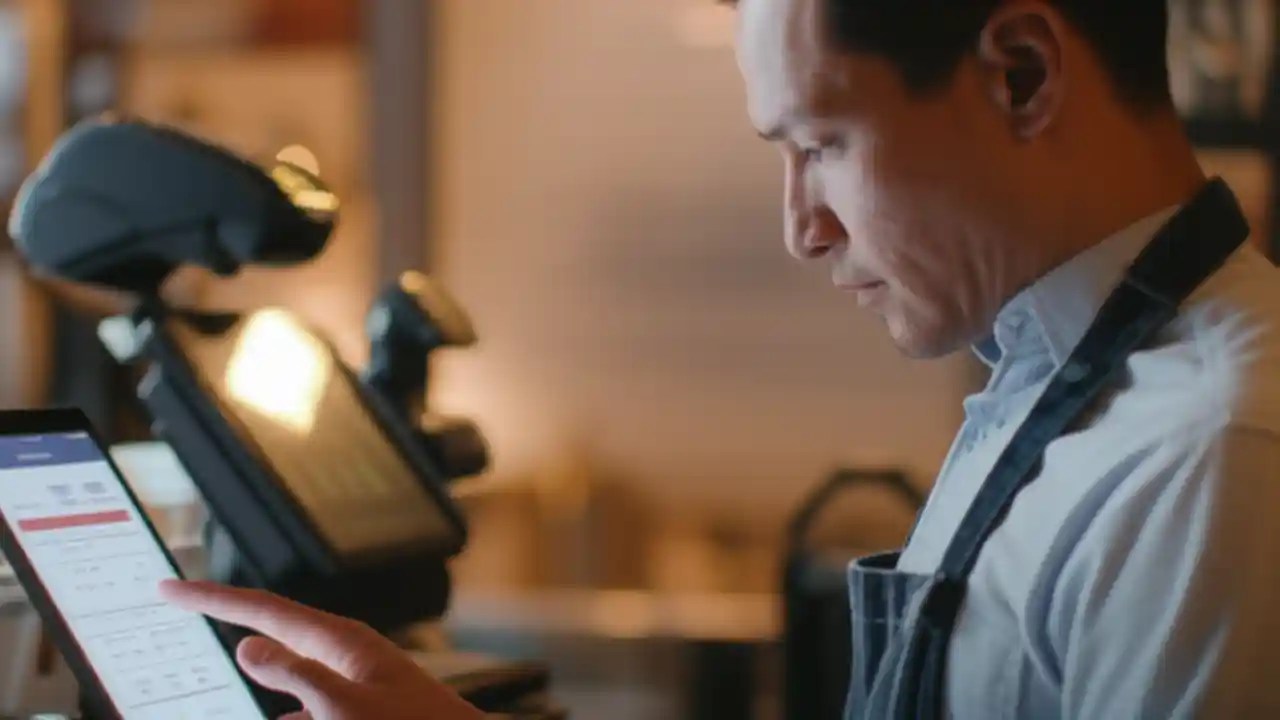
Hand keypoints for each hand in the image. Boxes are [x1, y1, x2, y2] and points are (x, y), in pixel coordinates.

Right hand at [159, 579, 483, 719]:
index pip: (263, 608)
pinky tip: (273, 717)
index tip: (168, 587)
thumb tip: (248, 646)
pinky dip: (281, 708)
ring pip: (286, 671)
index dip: (211, 597)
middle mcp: (345, 654)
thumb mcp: (348, 707)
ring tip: (212, 673)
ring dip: (250, 674)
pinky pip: (306, 704)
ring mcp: (353, 679)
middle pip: (271, 628)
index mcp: (340, 642)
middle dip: (226, 617)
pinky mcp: (361, 707)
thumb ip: (298, 675)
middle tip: (180, 603)